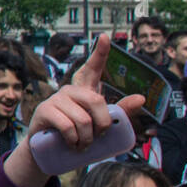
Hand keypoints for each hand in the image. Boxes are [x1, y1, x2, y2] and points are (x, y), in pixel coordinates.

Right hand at [5, 34, 144, 186]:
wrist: (49, 149)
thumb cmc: (78, 134)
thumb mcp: (101, 125)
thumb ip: (120, 112)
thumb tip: (141, 98)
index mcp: (85, 90)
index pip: (93, 67)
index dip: (100, 52)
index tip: (105, 37)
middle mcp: (70, 90)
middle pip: (97, 101)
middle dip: (102, 124)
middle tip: (98, 137)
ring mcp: (56, 98)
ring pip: (84, 119)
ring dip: (87, 138)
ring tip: (83, 145)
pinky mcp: (45, 110)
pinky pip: (68, 126)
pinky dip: (74, 140)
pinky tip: (72, 144)